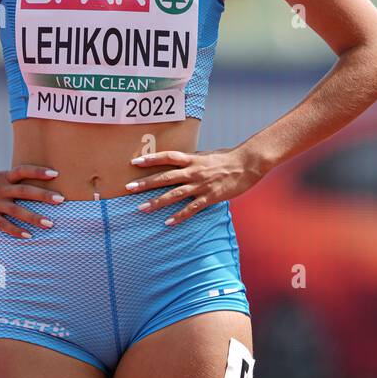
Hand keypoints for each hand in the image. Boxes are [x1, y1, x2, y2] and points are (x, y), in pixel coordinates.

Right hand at [0, 161, 64, 239]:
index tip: (56, 174)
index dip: (39, 171)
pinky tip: (28, 236)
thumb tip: (22, 180)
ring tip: (50, 224)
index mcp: (3, 176)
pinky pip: (3, 224)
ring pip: (17, 210)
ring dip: (34, 217)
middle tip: (61, 200)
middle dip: (44, 195)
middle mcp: (1, 188)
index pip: (24, 170)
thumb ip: (8, 178)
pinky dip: (16, 230)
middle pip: (25, 191)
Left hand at [124, 146, 262, 225]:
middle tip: (129, 188)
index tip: (135, 162)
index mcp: (192, 159)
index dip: (151, 159)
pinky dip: (179, 216)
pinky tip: (168, 222)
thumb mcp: (206, 155)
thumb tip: (178, 161)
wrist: (247, 164)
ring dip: (157, 202)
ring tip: (141, 208)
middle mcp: (193, 171)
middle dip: (146, 183)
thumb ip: (191, 160)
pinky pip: (192, 208)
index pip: (168, 157)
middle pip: (166, 177)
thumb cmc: (227, 158)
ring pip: (175, 194)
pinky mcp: (210, 197)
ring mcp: (201, 185)